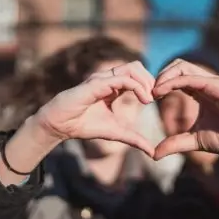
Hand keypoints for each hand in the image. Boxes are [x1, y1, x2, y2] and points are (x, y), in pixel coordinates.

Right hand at [34, 61, 155, 156]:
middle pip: (137, 66)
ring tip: (150, 99)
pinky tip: (144, 100)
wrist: (60, 126)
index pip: (137, 75)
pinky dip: (137, 87)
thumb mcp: (116, 132)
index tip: (159, 99)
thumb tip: (152, 152)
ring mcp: (102, 79)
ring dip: (145, 81)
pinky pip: (121, 79)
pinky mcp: (96, 84)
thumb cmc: (84, 125)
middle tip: (157, 97)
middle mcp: (108, 78)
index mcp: (113, 86)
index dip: (150, 84)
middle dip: (150, 80)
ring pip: (131, 68)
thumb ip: (134, 139)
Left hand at [152, 60, 218, 159]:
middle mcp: (204, 84)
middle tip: (147, 94)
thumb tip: (154, 154)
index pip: (175, 78)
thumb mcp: (196, 141)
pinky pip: (192, 77)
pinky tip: (162, 92)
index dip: (158, 84)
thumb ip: (176, 144)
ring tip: (152, 92)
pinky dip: (174, 81)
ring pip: (182, 66)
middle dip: (158, 76)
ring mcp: (212, 83)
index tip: (145, 99)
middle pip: (176, 66)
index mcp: (199, 92)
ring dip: (164, 76)